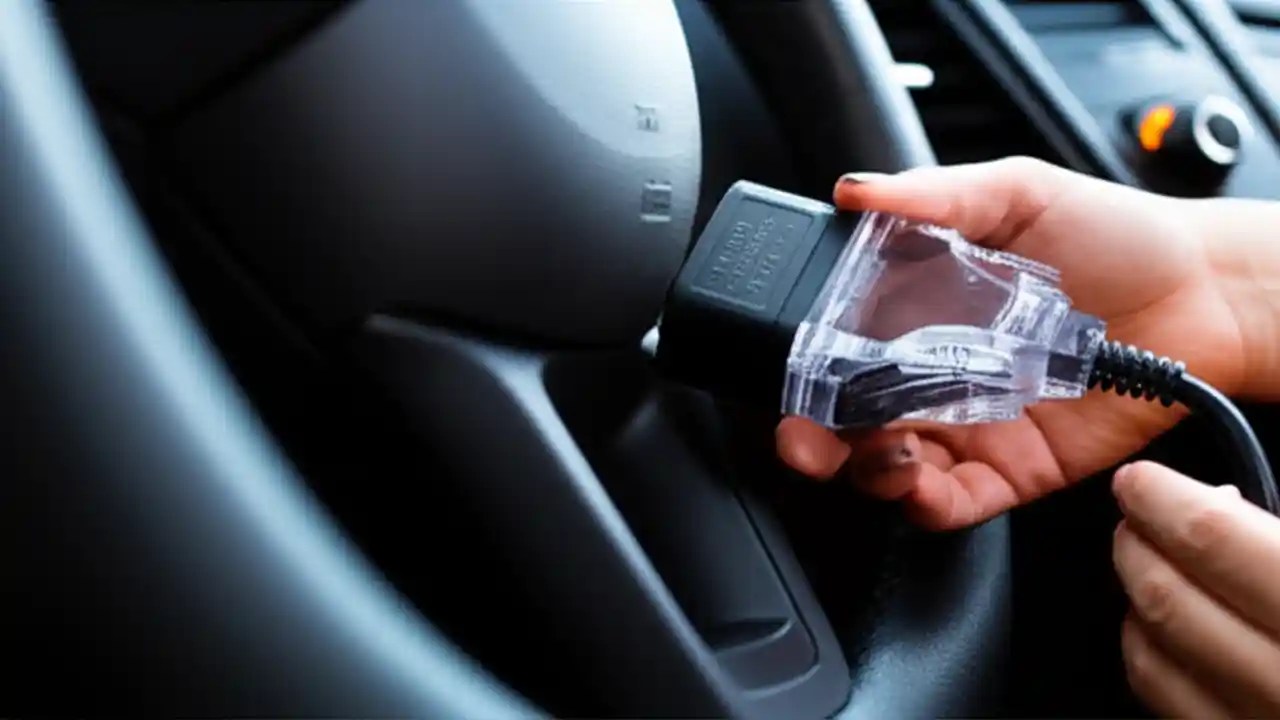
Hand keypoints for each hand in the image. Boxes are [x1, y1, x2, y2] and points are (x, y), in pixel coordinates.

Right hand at [776, 157, 1248, 528]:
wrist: (1205, 293)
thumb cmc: (1117, 236)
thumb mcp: (1018, 192)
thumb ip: (935, 195)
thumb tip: (857, 190)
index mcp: (917, 310)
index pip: (835, 349)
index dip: (800, 369)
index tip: (785, 376)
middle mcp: (932, 372)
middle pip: (846, 420)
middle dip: (812, 440)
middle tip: (804, 440)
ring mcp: (968, 424)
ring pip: (888, 469)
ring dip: (866, 472)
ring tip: (879, 454)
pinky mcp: (1011, 469)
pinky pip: (952, 503)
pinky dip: (924, 505)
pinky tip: (919, 484)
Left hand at [1113, 461, 1279, 717]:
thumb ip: (1273, 529)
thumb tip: (1223, 498)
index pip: (1216, 539)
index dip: (1165, 499)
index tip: (1141, 481)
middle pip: (1168, 599)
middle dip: (1137, 545)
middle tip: (1137, 515)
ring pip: (1152, 659)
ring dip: (1139, 600)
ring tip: (1153, 564)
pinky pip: (1169, 708)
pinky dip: (1152, 659)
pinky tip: (1168, 633)